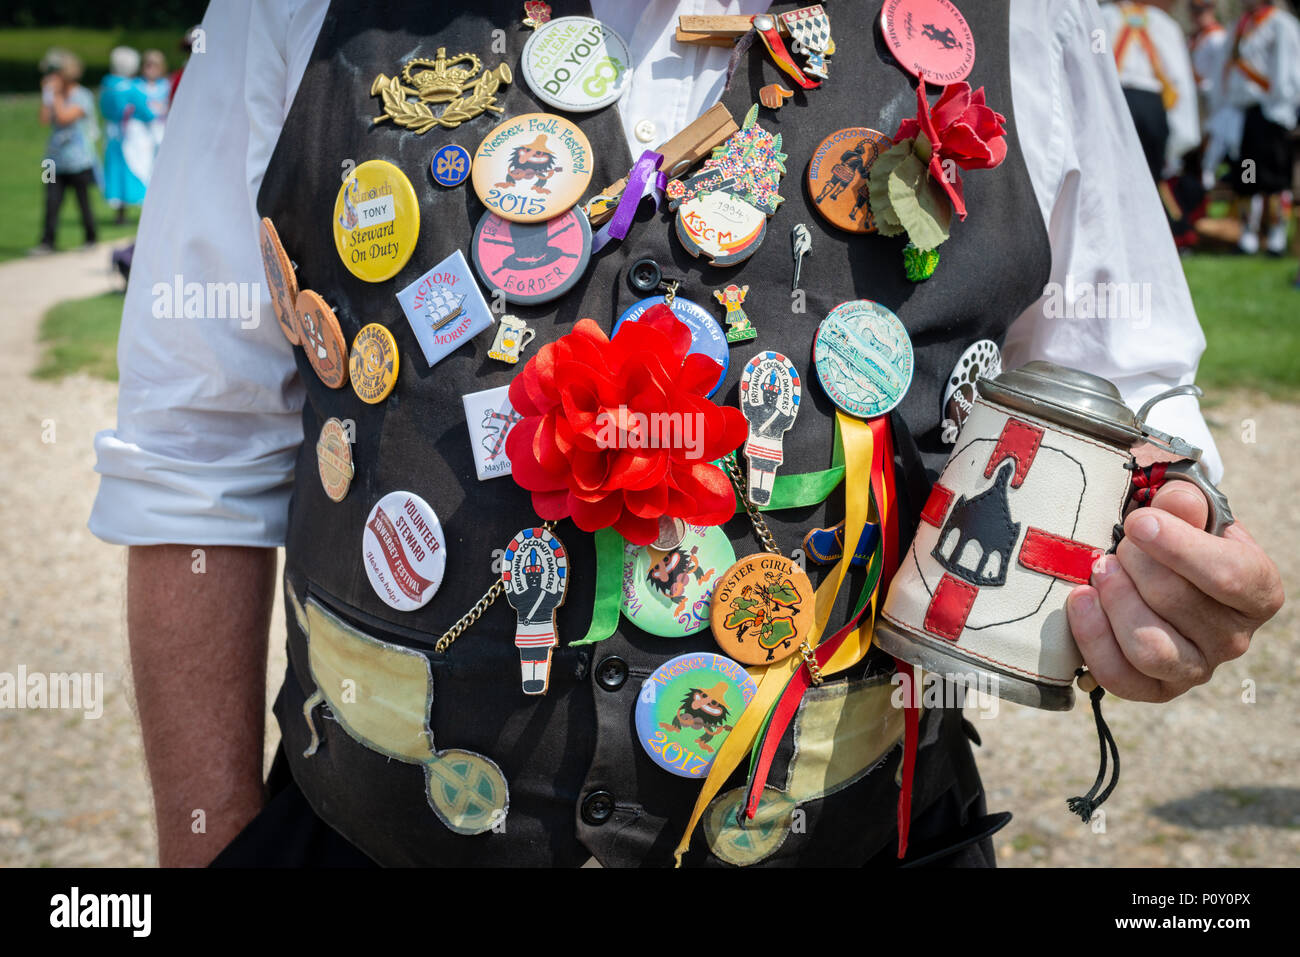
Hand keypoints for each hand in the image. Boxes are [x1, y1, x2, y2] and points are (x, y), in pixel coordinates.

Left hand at [1065, 479, 1282, 701]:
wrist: (1158, 572)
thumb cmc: (1178, 538)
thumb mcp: (1190, 513)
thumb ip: (1186, 504)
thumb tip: (1175, 503)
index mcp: (1257, 591)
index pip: (1229, 576)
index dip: (1178, 547)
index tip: (1138, 523)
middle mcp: (1234, 639)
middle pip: (1176, 602)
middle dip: (1134, 564)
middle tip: (1118, 545)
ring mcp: (1196, 670)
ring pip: (1149, 647)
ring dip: (1114, 601)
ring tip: (1100, 570)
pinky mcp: (1155, 689)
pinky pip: (1120, 676)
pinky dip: (1092, 637)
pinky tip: (1081, 601)